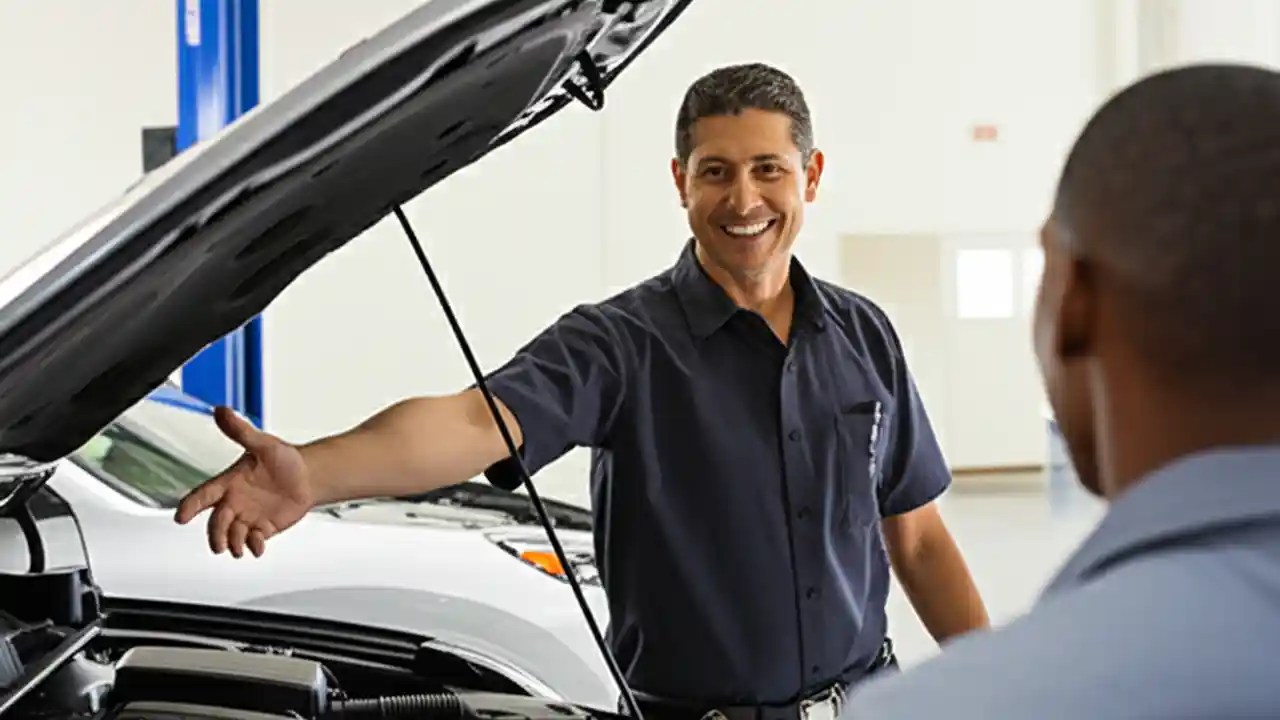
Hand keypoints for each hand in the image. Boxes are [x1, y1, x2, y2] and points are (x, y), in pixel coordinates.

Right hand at [174, 406, 313, 557]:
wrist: (308, 476)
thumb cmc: (284, 458)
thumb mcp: (263, 443)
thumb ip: (241, 430)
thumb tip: (221, 410)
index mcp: (229, 483)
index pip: (203, 495)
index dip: (190, 505)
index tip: (181, 516)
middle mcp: (234, 502)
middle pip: (216, 522)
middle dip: (215, 534)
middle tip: (218, 544)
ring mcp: (247, 517)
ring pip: (231, 535)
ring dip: (232, 544)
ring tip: (238, 548)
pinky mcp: (262, 528)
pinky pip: (252, 541)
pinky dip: (254, 546)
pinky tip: (258, 547)